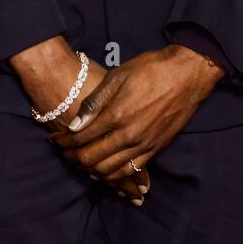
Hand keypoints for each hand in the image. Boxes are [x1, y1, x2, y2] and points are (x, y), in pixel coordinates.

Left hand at [8, 37, 151, 201]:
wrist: (188, 74)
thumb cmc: (151, 69)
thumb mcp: (118, 76)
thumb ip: (95, 102)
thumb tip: (75, 124)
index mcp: (116, 114)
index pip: (81, 138)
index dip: (64, 141)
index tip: (55, 138)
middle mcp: (129, 135)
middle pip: (91, 158)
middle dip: (72, 157)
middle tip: (63, 151)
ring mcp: (143, 145)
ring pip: (109, 170)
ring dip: (90, 168)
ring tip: (80, 160)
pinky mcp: (155, 149)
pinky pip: (129, 171)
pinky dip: (113, 174)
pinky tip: (104, 169)